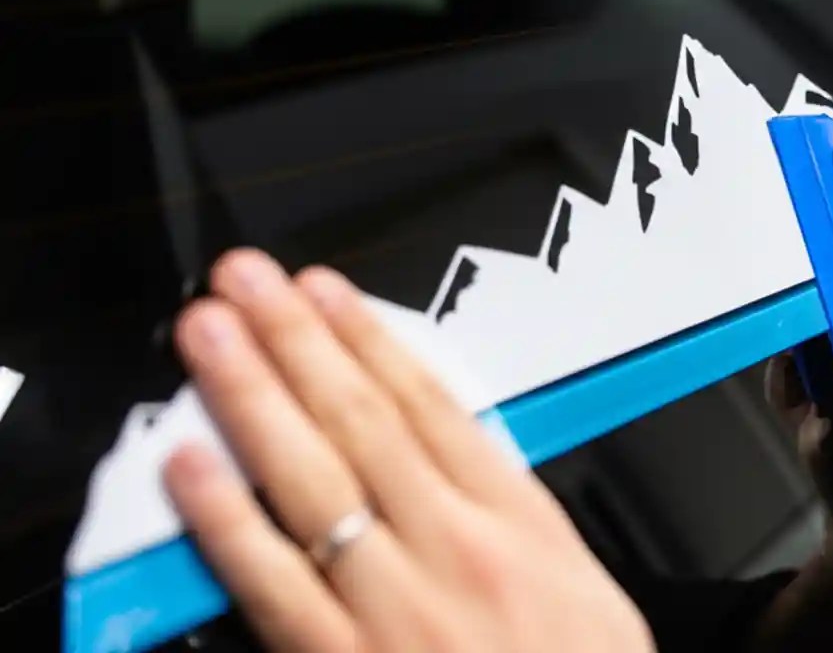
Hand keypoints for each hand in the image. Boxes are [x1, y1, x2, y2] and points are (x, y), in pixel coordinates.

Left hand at [163, 250, 652, 651]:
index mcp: (516, 522)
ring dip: (255, 397)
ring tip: (212, 337)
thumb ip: (516, 509)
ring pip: (313, 479)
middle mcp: (454, 550)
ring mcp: (396, 606)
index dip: (368, 339)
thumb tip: (461, 444)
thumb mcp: (582, 581)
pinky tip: (192, 465)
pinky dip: (228, 519)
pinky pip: (274, 583)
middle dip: (297, 341)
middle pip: (361, 422)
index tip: (325, 292)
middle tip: (248, 282)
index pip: (430, 406)